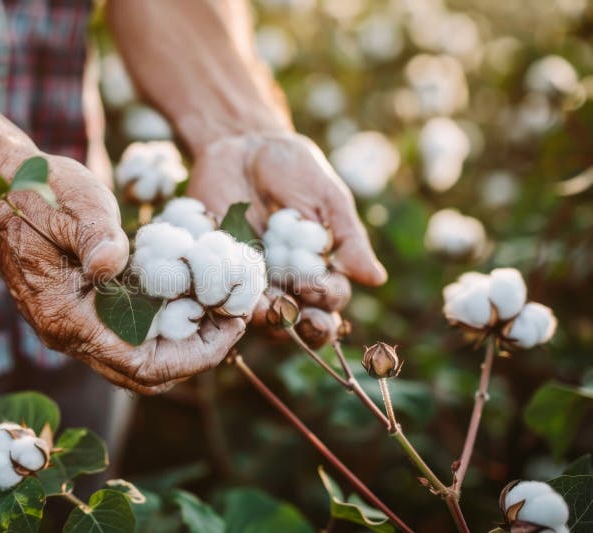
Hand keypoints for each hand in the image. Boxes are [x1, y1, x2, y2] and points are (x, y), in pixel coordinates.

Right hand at [0, 154, 244, 393]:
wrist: (2, 185)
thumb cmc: (36, 190)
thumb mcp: (72, 203)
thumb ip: (94, 235)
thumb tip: (113, 264)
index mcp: (65, 317)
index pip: (139, 364)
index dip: (194, 355)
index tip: (233, 326)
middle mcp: (69, 333)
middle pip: (143, 374)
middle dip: (195, 354)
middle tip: (234, 320)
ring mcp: (75, 326)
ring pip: (138, 360)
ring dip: (183, 342)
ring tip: (220, 309)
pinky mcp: (83, 313)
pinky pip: (130, 337)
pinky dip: (166, 326)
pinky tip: (191, 295)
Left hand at [187, 132, 386, 344]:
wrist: (242, 146)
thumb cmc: (294, 169)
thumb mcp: (326, 198)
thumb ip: (348, 238)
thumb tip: (376, 279)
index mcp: (320, 268)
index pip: (331, 298)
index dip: (328, 300)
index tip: (321, 289)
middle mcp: (287, 282)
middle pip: (300, 320)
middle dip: (305, 328)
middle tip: (302, 322)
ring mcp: (252, 280)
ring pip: (263, 316)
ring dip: (267, 318)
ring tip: (267, 309)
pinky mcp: (218, 271)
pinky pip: (222, 296)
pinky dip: (228, 299)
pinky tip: (231, 293)